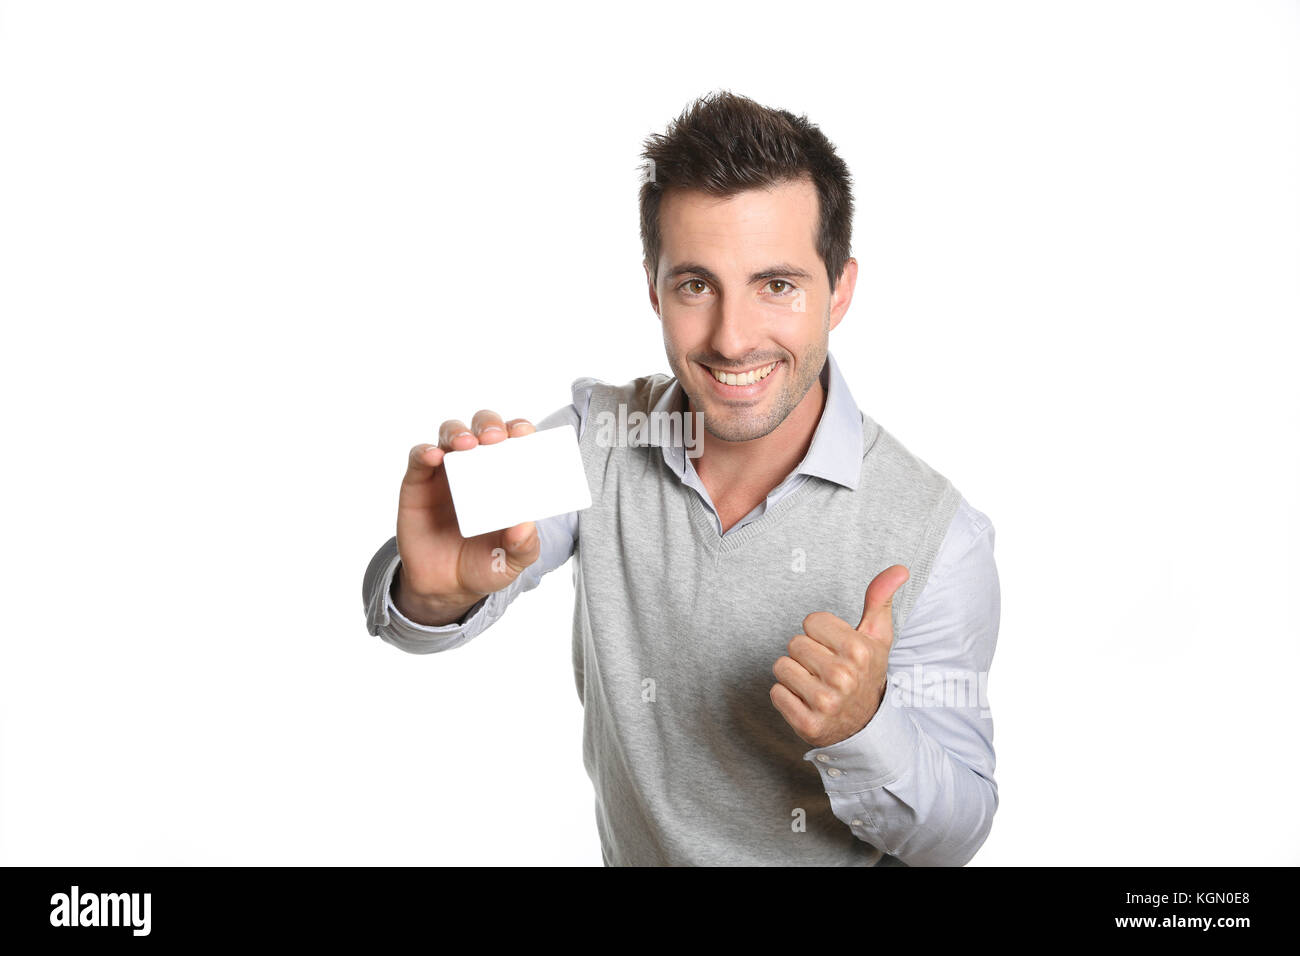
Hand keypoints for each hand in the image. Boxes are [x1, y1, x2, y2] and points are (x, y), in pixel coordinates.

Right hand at [393, 410, 541, 625]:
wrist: (446, 587)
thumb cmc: (485, 563)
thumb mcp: (512, 561)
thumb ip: (524, 546)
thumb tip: (525, 525)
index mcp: (507, 476)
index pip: (515, 441)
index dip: (520, 430)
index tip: (524, 434)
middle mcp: (478, 467)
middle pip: (483, 428)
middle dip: (489, 424)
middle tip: (494, 438)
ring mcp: (447, 472)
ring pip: (451, 434)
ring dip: (458, 433)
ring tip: (467, 444)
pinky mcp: (418, 482)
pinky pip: (419, 458)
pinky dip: (425, 452)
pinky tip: (434, 456)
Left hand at [770, 564, 909, 748]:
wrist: (866, 726)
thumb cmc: (866, 672)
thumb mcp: (877, 636)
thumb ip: (880, 599)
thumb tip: (899, 568)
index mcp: (858, 650)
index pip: (811, 621)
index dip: (821, 633)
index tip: (835, 648)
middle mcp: (842, 677)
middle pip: (794, 643)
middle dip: (807, 654)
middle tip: (826, 669)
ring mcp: (825, 702)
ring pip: (781, 666)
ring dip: (794, 675)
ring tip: (815, 684)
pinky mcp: (807, 724)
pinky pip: (776, 693)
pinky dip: (787, 697)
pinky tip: (807, 702)